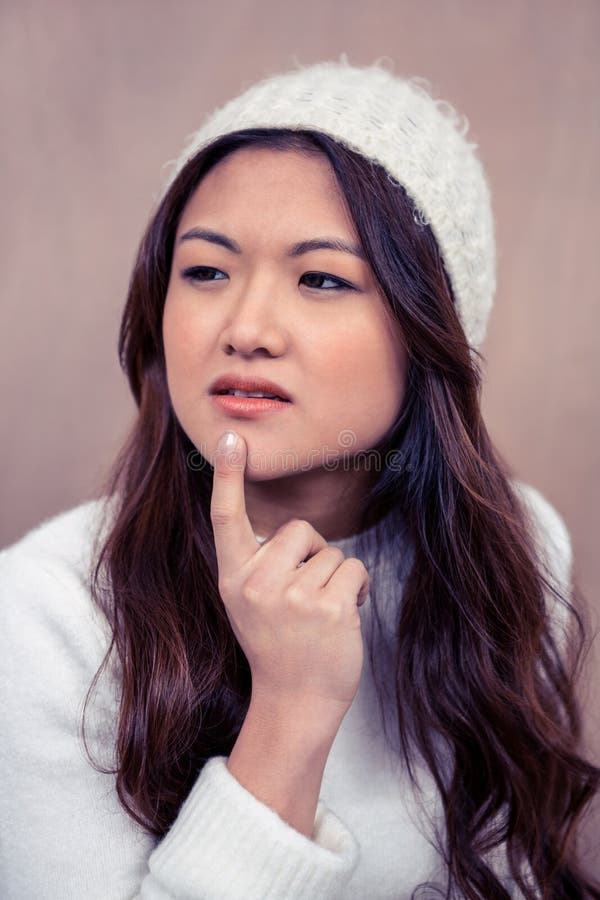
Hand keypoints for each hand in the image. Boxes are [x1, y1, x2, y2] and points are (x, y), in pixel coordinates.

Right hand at [210, 430, 369, 714]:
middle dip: (313, 555)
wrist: (295, 703)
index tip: (232, 439)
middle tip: (305, 597)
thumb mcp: (249, 603)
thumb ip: (259, 565)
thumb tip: (292, 530)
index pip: (226, 519)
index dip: (228, 476)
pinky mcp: (328, 607)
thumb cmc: (278, 646)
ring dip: (336, 578)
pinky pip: (354, 569)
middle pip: (300, 529)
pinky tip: (345, 615)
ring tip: (322, 614)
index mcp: (233, 578)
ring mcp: (291, 596)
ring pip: (331, 552)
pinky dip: (358, 588)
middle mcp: (256, 584)